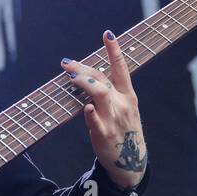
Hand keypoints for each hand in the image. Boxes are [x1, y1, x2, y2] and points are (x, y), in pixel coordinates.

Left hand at [62, 30, 147, 188]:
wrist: (130, 162)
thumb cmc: (123, 131)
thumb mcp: (124, 109)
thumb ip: (109, 92)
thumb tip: (88, 75)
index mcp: (128, 96)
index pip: (121, 68)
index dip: (114, 50)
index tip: (108, 33)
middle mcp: (122, 104)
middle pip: (102, 79)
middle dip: (84, 68)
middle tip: (66, 63)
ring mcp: (113, 118)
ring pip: (99, 94)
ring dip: (83, 82)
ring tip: (70, 76)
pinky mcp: (104, 134)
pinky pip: (96, 121)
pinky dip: (90, 114)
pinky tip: (86, 107)